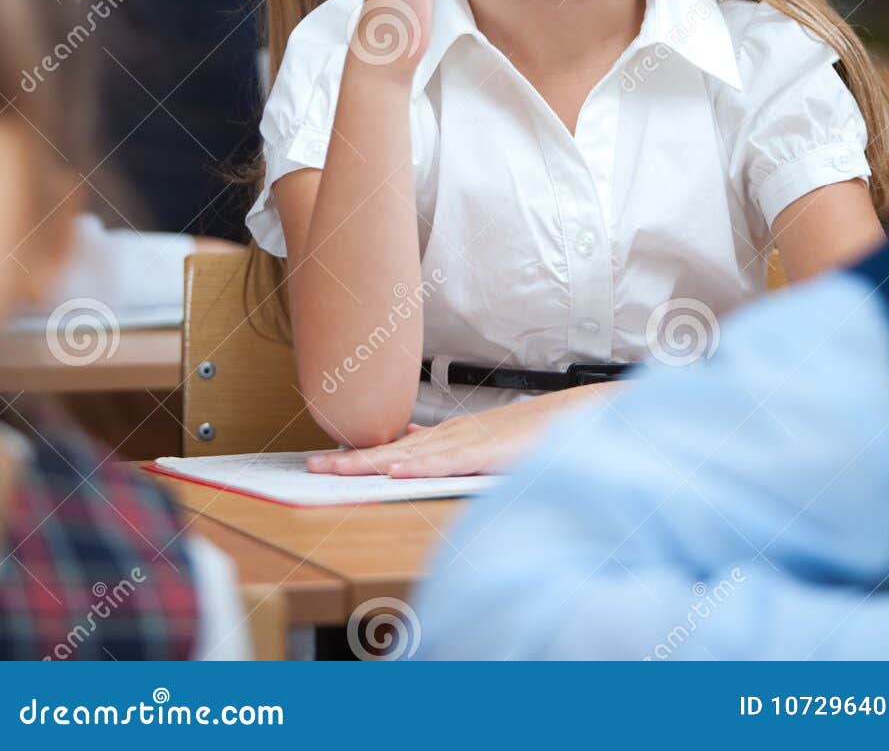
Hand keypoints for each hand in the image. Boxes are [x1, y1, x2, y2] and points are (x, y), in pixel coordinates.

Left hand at [306, 385, 607, 477]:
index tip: (325, 460)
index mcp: (449, 438)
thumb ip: (446, 447)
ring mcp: (470, 444)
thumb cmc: (531, 434)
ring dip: (374, 463)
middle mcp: (453, 438)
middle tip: (312, 467)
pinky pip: (450, 462)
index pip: (395, 449)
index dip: (359, 455)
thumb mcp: (482, 443)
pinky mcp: (489, 454)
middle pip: (393, 451)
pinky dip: (423, 466)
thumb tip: (410, 447)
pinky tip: (398, 471)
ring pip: (412, 457)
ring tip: (339, 470)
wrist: (575, 417)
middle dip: (352, 459)